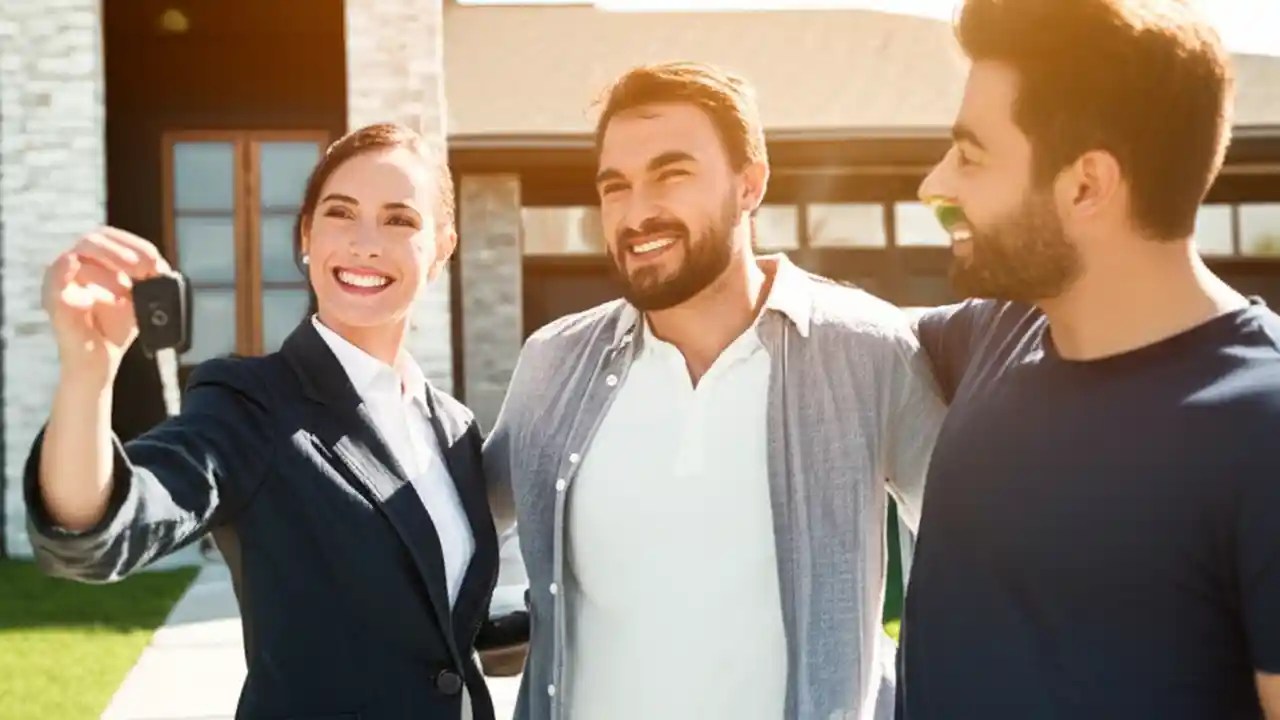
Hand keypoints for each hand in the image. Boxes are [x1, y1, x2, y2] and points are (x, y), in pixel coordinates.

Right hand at [42, 227, 170, 384]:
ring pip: (77, 256)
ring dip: (107, 269)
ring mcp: (60, 283)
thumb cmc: (116, 327)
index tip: (155, 260)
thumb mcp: (139, 298)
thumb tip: (161, 267)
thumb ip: (149, 279)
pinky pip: (55, 283)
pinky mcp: (54, 304)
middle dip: (121, 251)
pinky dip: (69, 276)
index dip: (133, 243)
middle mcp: (73, 266)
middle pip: (92, 240)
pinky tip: (90, 293)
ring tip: (127, 289)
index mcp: (92, 261)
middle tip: (145, 266)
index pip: (108, 236)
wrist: (101, 362)